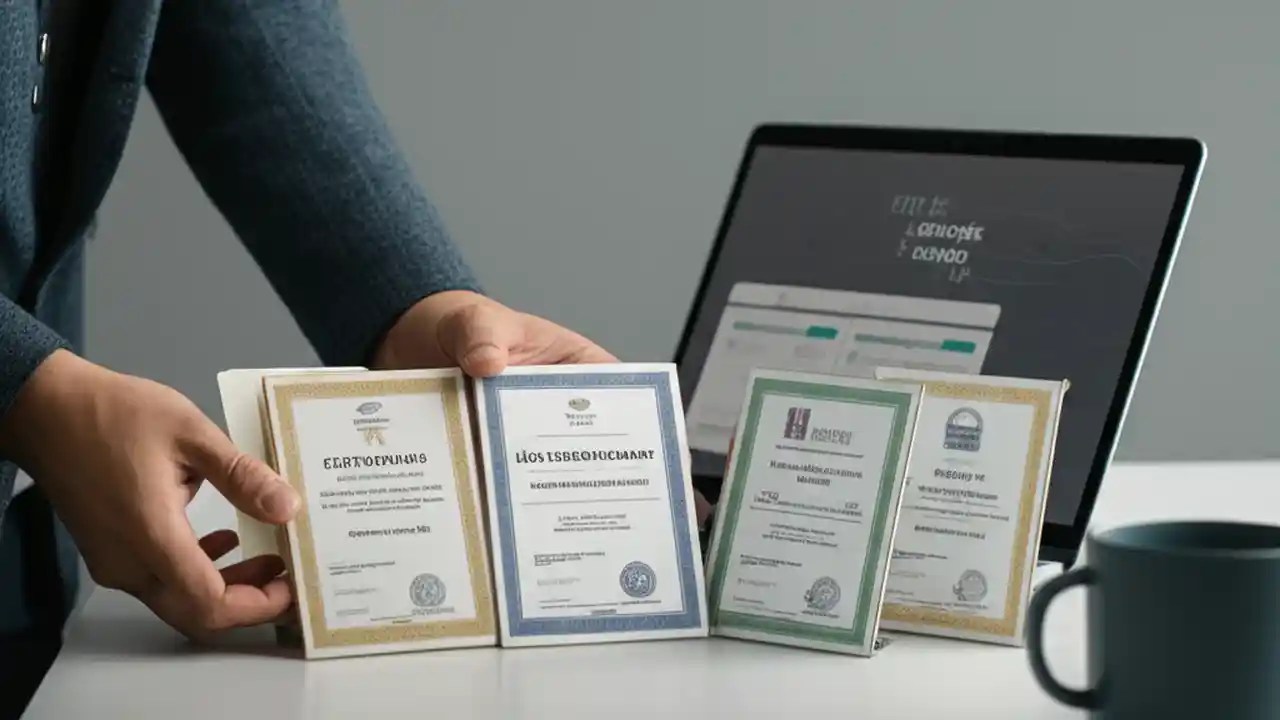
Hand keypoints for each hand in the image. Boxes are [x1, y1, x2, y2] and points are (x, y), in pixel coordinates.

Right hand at [0, 350, 300, 640]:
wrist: (47, 409)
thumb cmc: (115, 415)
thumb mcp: (192, 434)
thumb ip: (241, 477)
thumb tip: (288, 508)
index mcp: (151, 537)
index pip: (209, 603)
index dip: (258, 605)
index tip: (294, 587)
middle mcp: (128, 563)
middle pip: (196, 613)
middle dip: (249, 604)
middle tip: (289, 578)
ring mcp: (114, 562)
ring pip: (179, 599)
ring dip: (227, 586)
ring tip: (270, 558)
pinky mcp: (110, 551)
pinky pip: (161, 580)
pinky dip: (199, 570)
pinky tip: (225, 541)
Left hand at [373, 291, 716, 520]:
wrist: (401, 345)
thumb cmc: (454, 324)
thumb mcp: (471, 320)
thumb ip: (481, 334)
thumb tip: (489, 362)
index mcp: (573, 370)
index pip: (623, 403)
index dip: (650, 435)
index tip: (668, 466)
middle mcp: (555, 414)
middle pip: (596, 454)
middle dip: (617, 490)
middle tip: (640, 528)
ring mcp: (521, 444)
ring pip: (552, 482)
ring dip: (563, 513)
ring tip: (586, 553)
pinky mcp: (488, 466)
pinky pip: (505, 495)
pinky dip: (510, 520)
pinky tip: (517, 552)